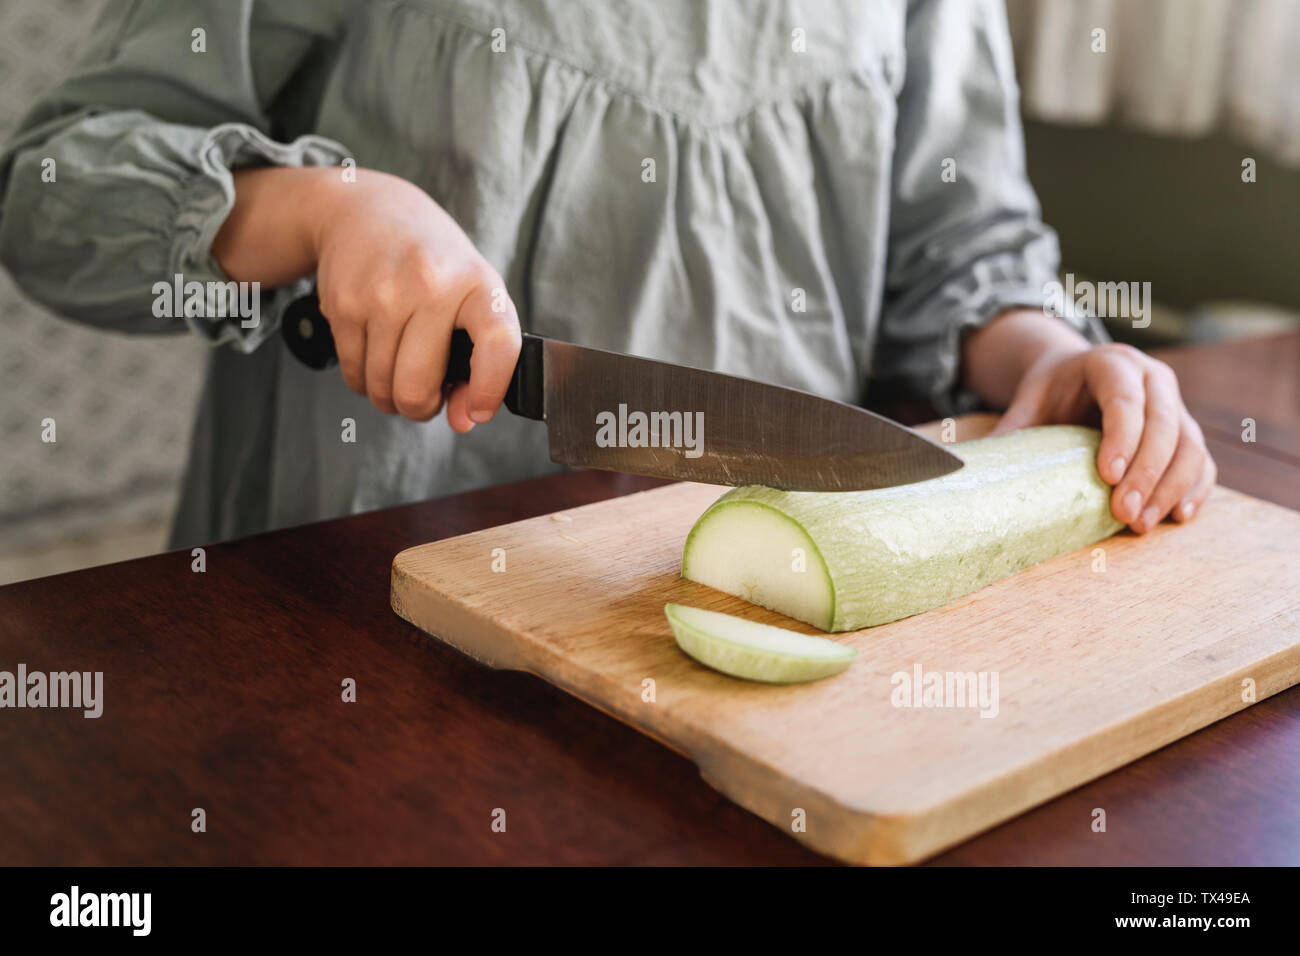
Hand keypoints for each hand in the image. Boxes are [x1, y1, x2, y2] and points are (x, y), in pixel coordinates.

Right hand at [311, 170, 519, 428]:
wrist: (368, 211)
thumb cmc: (433, 262)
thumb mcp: (472, 296)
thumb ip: (480, 360)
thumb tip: (464, 419)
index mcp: (477, 285)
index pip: (497, 343)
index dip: (490, 388)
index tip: (479, 412)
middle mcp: (430, 287)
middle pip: (417, 388)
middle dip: (421, 407)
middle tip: (426, 393)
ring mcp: (381, 296)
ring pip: (381, 388)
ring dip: (390, 396)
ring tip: (400, 369)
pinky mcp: (342, 305)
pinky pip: (353, 375)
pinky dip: (365, 380)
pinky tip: (376, 354)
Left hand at [989, 342, 1215, 532]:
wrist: (1077, 376)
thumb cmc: (1051, 393)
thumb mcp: (1027, 402)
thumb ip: (1009, 430)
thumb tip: (962, 468)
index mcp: (1113, 364)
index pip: (1125, 399)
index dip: (1122, 437)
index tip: (1107, 476)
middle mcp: (1154, 378)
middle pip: (1164, 424)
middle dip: (1146, 472)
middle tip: (1123, 513)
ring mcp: (1177, 404)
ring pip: (1189, 444)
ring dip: (1170, 487)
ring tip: (1141, 523)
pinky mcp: (1188, 430)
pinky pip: (1202, 460)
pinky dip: (1195, 488)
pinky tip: (1178, 516)